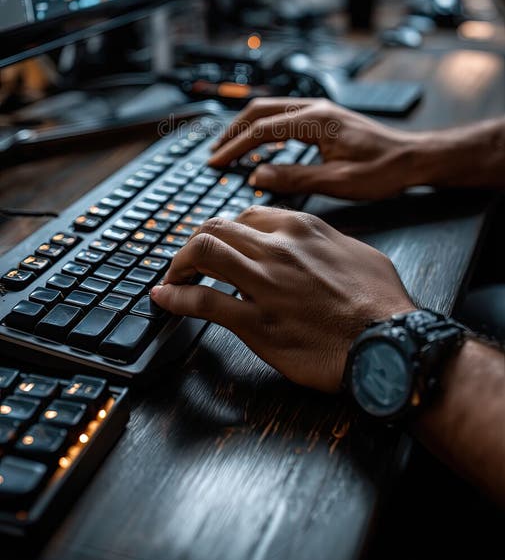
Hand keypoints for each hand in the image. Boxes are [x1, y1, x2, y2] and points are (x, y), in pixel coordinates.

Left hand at [150, 207, 413, 391]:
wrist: (390, 343)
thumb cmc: (382, 302)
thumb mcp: (358, 253)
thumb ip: (327, 241)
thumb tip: (314, 243)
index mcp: (302, 228)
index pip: (246, 216)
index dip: (226, 231)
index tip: (219, 246)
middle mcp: (278, 249)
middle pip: (216, 228)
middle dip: (194, 243)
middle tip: (187, 262)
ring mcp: (264, 283)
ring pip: (203, 252)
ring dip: (179, 263)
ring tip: (172, 277)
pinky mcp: (256, 322)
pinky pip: (203, 302)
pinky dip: (176, 298)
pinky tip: (164, 299)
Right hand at [208, 97, 421, 199]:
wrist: (414, 158)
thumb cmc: (384, 171)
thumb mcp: (338, 182)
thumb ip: (295, 177)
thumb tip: (256, 176)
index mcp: (316, 121)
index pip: (262, 131)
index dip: (235, 148)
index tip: (215, 164)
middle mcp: (315, 108)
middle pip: (260, 111)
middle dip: (232, 132)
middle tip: (213, 154)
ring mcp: (320, 110)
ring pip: (270, 110)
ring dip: (246, 128)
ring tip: (228, 148)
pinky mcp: (325, 118)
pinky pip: (284, 116)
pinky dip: (263, 128)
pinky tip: (259, 145)